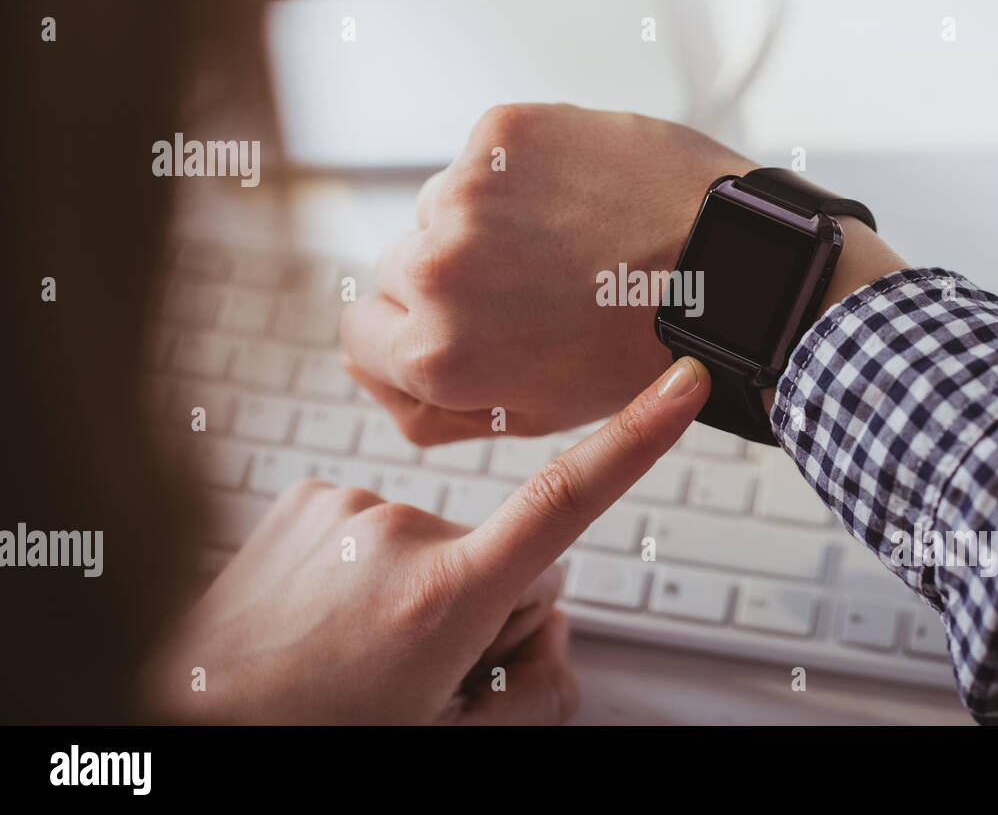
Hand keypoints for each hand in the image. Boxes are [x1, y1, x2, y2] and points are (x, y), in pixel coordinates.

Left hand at [141, 357, 709, 723]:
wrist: (191, 716)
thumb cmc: (322, 734)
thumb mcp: (455, 735)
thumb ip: (540, 683)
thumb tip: (551, 616)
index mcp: (443, 596)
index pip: (568, 501)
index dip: (637, 440)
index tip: (681, 386)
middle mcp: (398, 532)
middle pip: (506, 552)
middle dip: (488, 602)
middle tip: (422, 666)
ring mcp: (348, 504)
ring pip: (438, 538)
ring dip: (418, 585)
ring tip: (356, 646)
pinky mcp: (310, 492)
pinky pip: (381, 521)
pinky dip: (368, 563)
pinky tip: (326, 611)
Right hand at [340, 103, 755, 443]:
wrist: (730, 270)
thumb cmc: (639, 351)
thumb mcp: (528, 415)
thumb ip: (434, 406)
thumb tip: (375, 368)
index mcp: (435, 353)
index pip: (360, 333)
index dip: (406, 331)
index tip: (452, 322)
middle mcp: (432, 270)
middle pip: (398, 266)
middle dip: (451, 278)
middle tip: (530, 286)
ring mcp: (465, 192)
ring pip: (442, 207)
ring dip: (486, 223)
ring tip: (568, 242)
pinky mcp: (502, 132)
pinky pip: (483, 157)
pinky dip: (521, 174)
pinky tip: (581, 199)